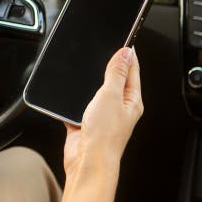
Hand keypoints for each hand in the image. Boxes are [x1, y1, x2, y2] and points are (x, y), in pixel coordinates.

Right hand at [63, 47, 143, 175]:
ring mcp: (102, 116)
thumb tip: (125, 53)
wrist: (88, 161)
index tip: (124, 40)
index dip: (128, 54)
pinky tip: (69, 94)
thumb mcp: (111, 95)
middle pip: (115, 80)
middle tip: (105, 49)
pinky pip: (79, 105)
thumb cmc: (105, 136)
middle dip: (109, 65)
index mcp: (131, 100)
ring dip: (90, 82)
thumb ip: (116, 73)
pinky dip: (74, 99)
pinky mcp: (85, 122)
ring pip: (96, 92)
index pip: (132, 70)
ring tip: (87, 68)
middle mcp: (119, 108)